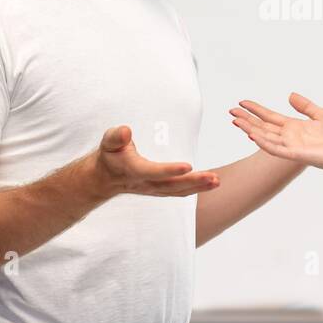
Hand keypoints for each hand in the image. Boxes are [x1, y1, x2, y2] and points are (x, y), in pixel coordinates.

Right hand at [89, 125, 218, 201]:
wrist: (105, 178)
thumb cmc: (110, 155)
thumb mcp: (108, 142)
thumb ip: (116, 137)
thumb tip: (126, 130)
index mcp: (134, 171)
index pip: (153, 172)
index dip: (170, 170)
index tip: (188, 165)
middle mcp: (146, 184)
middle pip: (172, 185)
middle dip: (193, 182)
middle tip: (213, 177)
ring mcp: (154, 189)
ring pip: (179, 191)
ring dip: (199, 187)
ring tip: (217, 181)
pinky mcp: (160, 190)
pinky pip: (180, 192)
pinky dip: (196, 189)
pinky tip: (211, 183)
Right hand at [229, 95, 322, 173]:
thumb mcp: (321, 114)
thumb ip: (305, 106)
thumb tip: (290, 95)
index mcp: (294, 127)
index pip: (269, 117)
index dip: (255, 110)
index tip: (242, 102)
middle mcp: (288, 136)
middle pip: (262, 126)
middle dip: (246, 119)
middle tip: (230, 111)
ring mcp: (290, 146)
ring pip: (265, 137)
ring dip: (250, 130)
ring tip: (236, 121)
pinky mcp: (296, 154)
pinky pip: (276, 149)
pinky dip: (263, 142)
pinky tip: (252, 135)